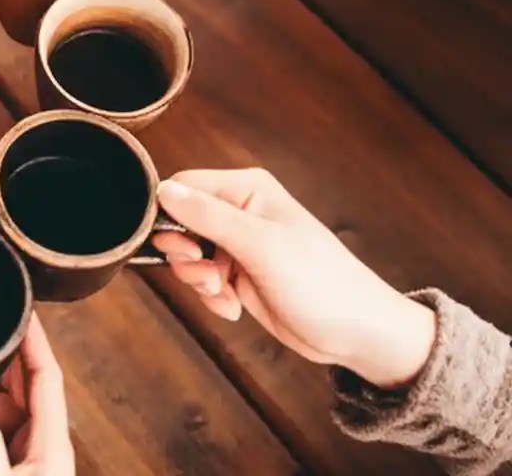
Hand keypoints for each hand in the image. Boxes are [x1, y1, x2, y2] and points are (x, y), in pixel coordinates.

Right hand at [153, 168, 437, 388]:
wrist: (356, 334)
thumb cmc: (323, 284)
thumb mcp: (261, 245)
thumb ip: (209, 216)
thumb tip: (163, 190)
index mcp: (247, 190)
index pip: (184, 186)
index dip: (169, 215)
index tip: (181, 247)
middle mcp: (239, 212)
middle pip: (178, 223)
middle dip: (184, 255)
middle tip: (207, 273)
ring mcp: (238, 245)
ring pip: (186, 256)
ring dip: (198, 280)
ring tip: (225, 291)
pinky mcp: (238, 274)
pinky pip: (201, 280)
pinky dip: (211, 296)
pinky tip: (234, 306)